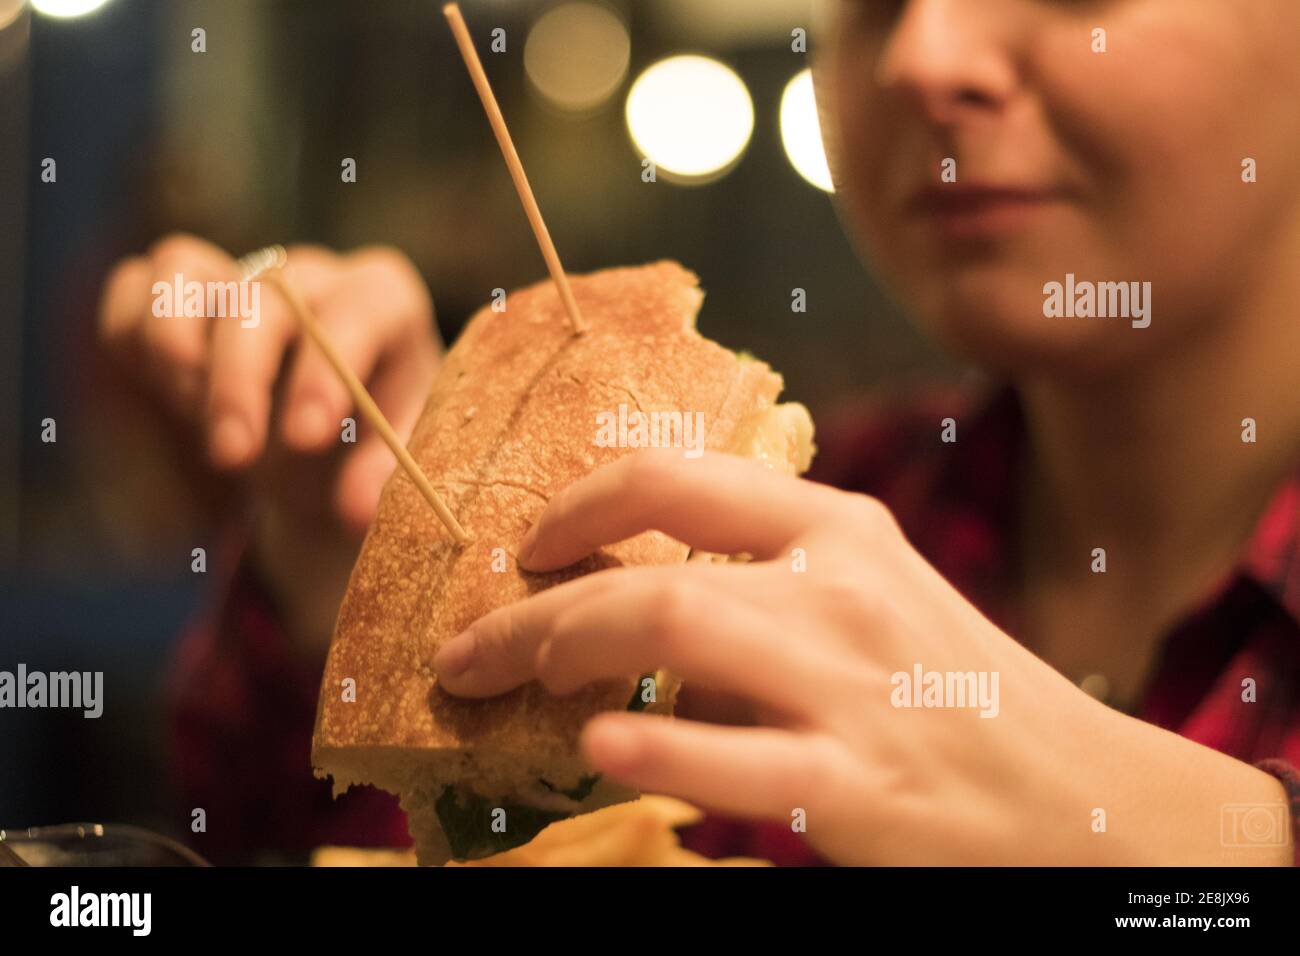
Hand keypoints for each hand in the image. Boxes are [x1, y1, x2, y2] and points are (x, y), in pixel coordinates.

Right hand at [99, 234, 440, 645]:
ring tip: (189, 410)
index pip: (358, 312)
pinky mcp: (182, 297)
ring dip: (172, 343)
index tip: (304, 438)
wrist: (331, 456)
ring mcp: (240, 277)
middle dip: (239, 379)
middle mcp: (311, 277)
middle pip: (262, 295)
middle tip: (234, 457)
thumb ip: (383, 478)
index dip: (325, 370)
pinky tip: (160, 391)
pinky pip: (133, 286)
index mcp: (383, 303)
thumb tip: (356, 506)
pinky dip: (128, 331)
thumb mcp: (396, 468)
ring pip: (183, 268)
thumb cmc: (372, 451)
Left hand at [435, 450, 1293, 864]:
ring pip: (673, 630)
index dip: (579, 502)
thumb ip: (766, 580)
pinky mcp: (859, 783)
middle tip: (470, 647)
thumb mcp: (871, 598)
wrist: (1081, 795)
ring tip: (501, 685)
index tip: (527, 545)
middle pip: (650, 570)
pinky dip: (654, 748)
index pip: (675, 477)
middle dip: (532, 609)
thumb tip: (631, 591)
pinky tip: (599, 746)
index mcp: (839, 528)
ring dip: (557, 654)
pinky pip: (736, 759)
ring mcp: (849, 684)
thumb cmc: (953, 690)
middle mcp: (839, 589)